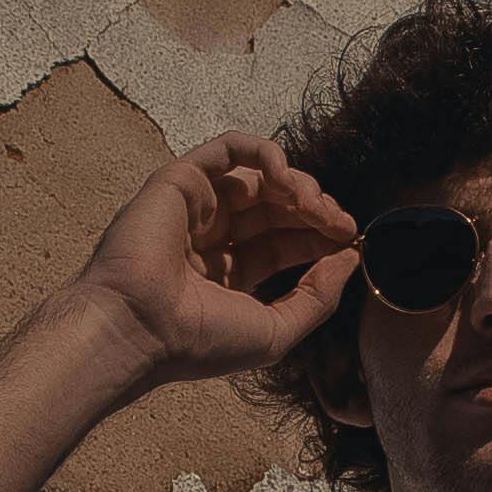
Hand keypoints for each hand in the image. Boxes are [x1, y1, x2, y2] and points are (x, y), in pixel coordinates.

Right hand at [75, 134, 358, 383]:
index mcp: (229, 272)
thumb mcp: (276, 330)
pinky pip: (229, 149)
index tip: (350, 241)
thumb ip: (317, 296)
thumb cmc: (198, 341)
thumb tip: (350, 258)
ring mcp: (196, 207)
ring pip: (260, 176)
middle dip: (316, 210)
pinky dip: (265, 154)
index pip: (285, 241)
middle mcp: (212, 237)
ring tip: (315, 206)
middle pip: (278, 207)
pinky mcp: (181, 181)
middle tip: (340, 224)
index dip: (321, 235)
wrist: (140, 328)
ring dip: (298, 185)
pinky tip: (286, 180)